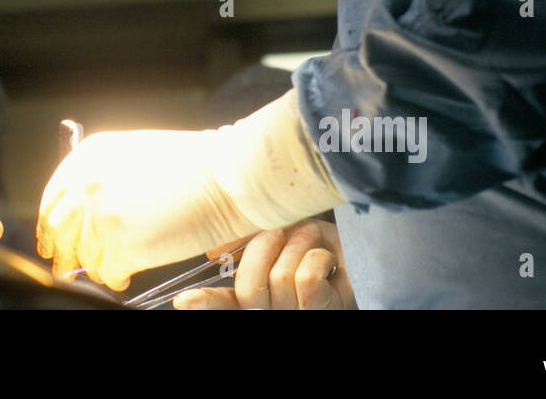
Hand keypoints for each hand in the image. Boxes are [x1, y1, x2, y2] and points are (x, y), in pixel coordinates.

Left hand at [36, 129, 259, 290]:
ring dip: (95, 266)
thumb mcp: (135, 154)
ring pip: (84, 257)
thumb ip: (105, 177)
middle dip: (62, 252)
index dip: (50, 225)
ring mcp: (103, 217)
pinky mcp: (123, 247)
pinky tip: (126, 274)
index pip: (52, 198)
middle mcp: (88, 185)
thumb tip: (90, 206)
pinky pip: (109, 273)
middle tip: (68, 265)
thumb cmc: (195, 163)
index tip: (52, 239)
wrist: (227, 175)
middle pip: (58, 231)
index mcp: (89, 158)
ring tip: (110, 268)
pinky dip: (116, 277)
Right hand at [173, 218, 355, 309]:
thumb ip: (247, 239)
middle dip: (264, 247)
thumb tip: (214, 250)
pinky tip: (326, 260)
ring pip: (280, 278)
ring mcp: (293, 314)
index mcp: (253, 291)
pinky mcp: (317, 312)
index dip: (203, 303)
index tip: (184, 301)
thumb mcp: (279, 235)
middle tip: (279, 231)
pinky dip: (317, 258)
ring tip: (312, 243)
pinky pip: (305, 281)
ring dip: (299, 247)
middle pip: (249, 287)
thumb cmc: (317, 246)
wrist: (361, 253)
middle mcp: (269, 309)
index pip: (222, 303)